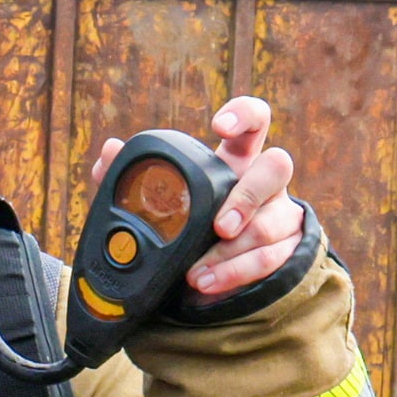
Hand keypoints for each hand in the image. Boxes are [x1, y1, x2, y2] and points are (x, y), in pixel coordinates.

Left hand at [91, 97, 303, 296]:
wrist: (200, 276)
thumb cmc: (183, 226)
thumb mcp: (154, 202)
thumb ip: (127, 177)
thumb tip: (110, 150)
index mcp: (234, 161)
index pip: (255, 122)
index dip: (244, 114)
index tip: (219, 127)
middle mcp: (264, 183)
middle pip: (277, 166)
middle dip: (247, 196)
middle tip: (219, 227)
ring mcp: (279, 214)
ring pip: (270, 223)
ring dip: (230, 253)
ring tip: (196, 274)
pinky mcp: (286, 248)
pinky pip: (271, 258)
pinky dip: (235, 273)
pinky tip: (208, 282)